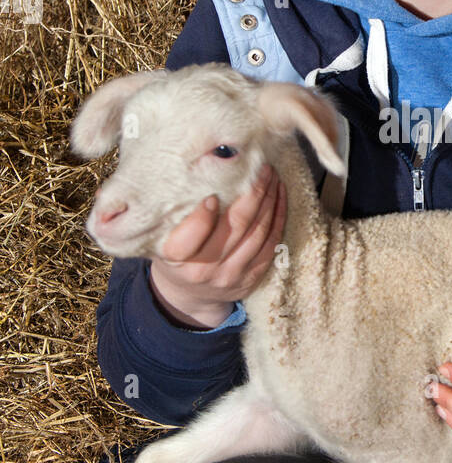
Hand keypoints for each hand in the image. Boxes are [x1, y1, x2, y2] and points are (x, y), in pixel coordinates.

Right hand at [148, 164, 286, 326]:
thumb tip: (194, 170)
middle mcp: (204, 269)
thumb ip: (173, 214)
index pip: (190, 235)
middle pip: (236, 225)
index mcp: (176, 257)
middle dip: (253, 191)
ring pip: (259, 232)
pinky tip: (279, 194)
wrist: (190, 296)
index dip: (204, 215)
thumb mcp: (162, 238)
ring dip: (269, 199)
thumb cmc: (175, 256)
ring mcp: (231, 275)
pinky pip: (272, 243)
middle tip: (259, 166)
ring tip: (271, 175)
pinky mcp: (252, 277)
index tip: (213, 193)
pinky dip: (278, 215)